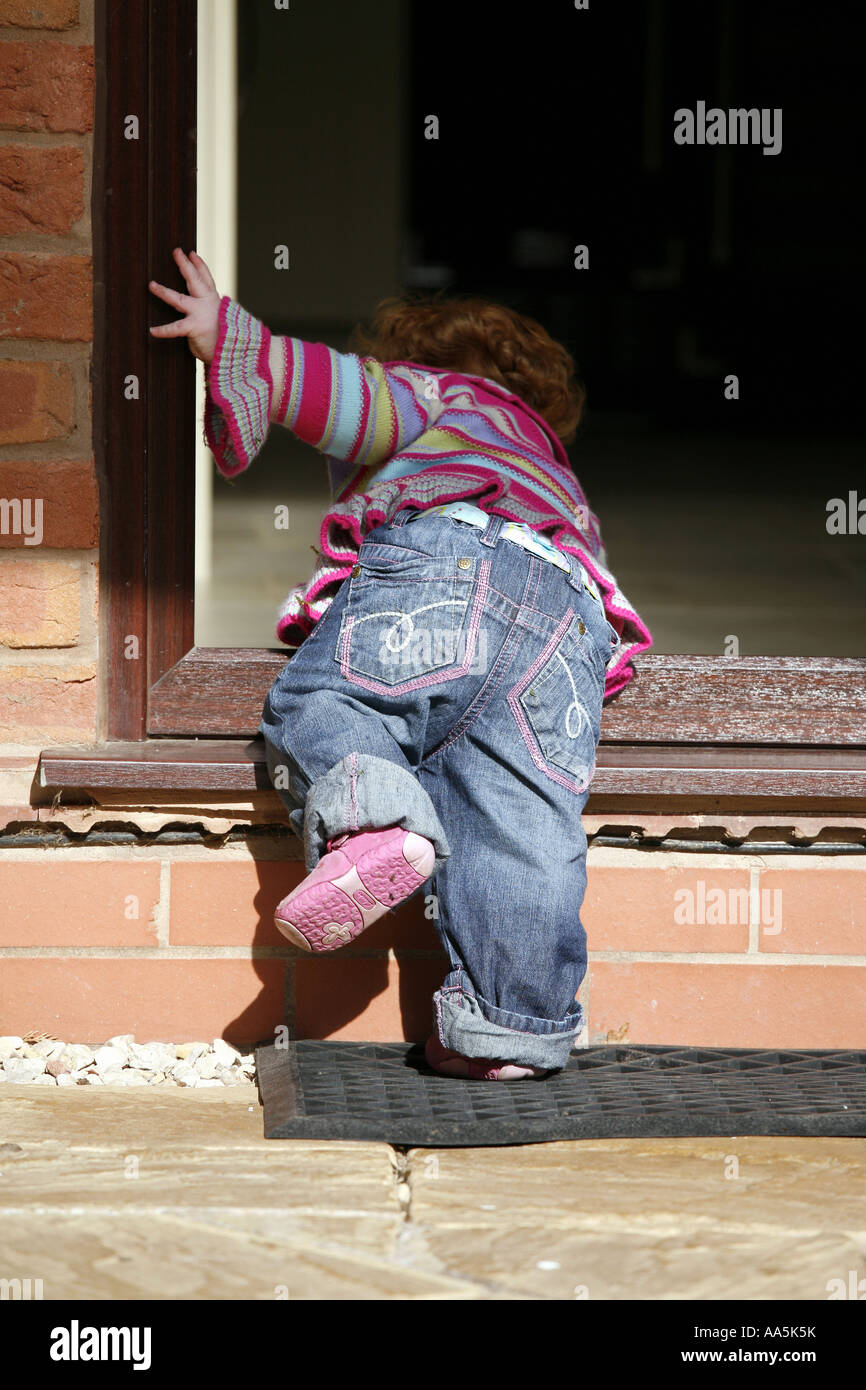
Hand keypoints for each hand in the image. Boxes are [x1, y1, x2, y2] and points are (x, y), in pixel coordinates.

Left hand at [148, 247, 220, 363]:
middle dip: (185, 265)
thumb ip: (206, 319)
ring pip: (179, 298)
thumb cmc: (227, 342)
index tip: (192, 254)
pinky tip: (153, 331)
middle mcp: (207, 304)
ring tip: (152, 285)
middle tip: (176, 251)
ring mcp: (200, 314)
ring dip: (164, 291)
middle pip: (195, 280)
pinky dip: (164, 330)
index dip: (199, 265)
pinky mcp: (194, 327)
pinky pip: (176, 328)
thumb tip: (194, 323)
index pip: (207, 279)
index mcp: (214, 302)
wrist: (237, 351)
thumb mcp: (219, 325)